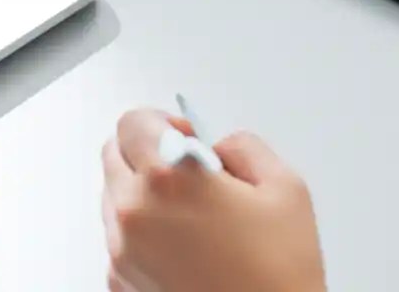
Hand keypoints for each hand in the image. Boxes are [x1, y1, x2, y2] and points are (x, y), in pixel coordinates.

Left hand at [101, 110, 325, 291]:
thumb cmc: (278, 275)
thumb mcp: (285, 187)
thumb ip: (242, 146)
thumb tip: (218, 145)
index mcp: (169, 179)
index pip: (133, 122)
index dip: (161, 121)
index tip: (183, 135)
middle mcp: (135, 213)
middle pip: (115, 154)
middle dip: (148, 154)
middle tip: (187, 173)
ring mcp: (122, 251)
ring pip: (114, 197)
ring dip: (142, 194)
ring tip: (190, 217)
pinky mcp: (120, 281)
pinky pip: (118, 238)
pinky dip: (142, 234)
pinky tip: (183, 247)